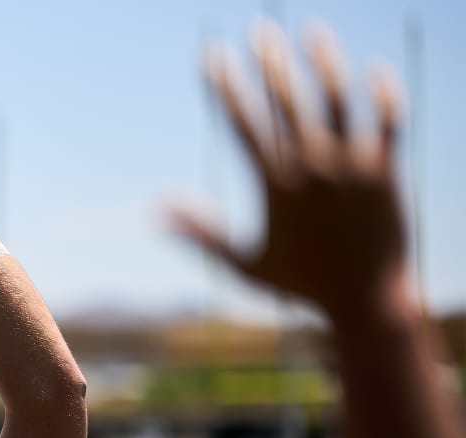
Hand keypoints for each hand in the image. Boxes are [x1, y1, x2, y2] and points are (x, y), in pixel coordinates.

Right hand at [167, 24, 407, 321]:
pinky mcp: (388, 171)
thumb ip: (198, 233)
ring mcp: (354, 167)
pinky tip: (373, 69)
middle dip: (269, 61)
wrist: (367, 303)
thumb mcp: (241, 265)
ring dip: (323, 61)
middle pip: (287, 100)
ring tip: (310, 32)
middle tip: (257, 30)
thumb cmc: (300, 288)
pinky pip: (388, 120)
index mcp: (275, 186)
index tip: (211, 55)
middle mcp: (314, 169)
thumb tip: (153, 212)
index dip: (224, 86)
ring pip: (338, 99)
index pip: (243, 122)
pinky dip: (382, 92)